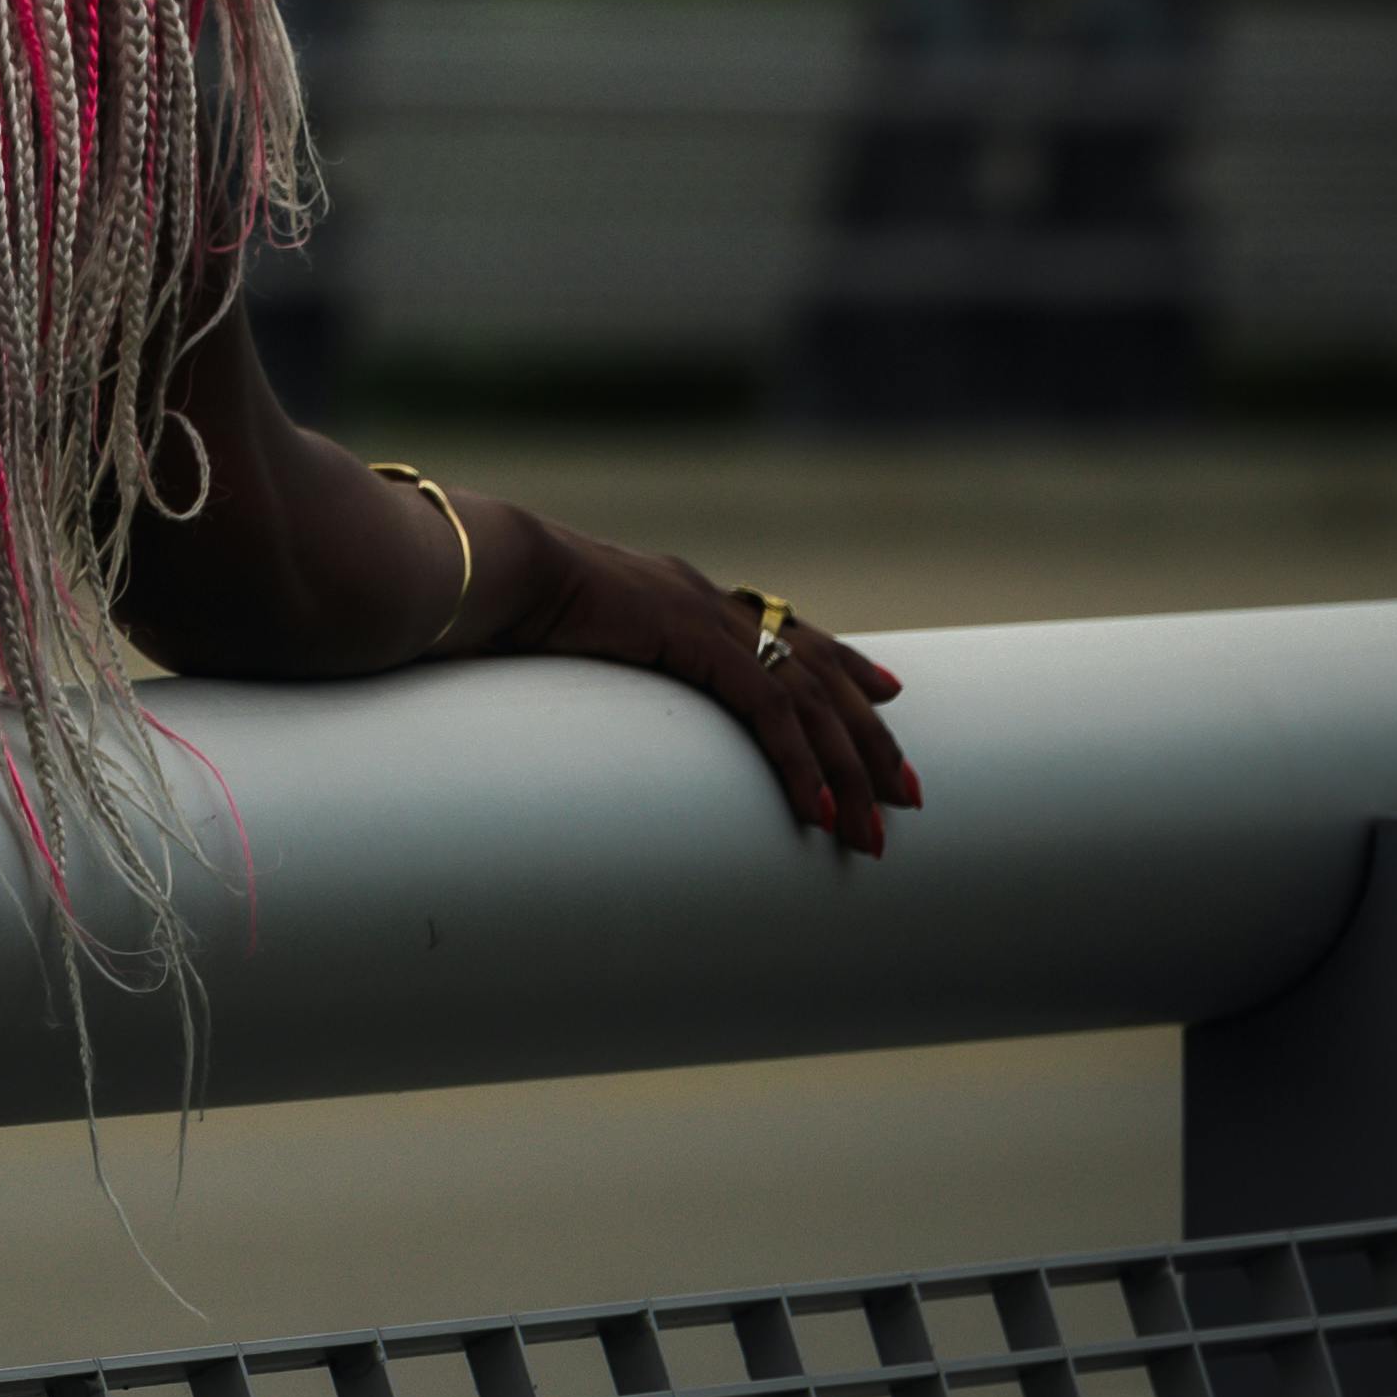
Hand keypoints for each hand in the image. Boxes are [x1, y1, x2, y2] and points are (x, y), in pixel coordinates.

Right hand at [492, 525, 915, 856]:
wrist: (488, 568)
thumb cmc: (504, 604)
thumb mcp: (567, 637)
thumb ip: (591, 657)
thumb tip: (569, 696)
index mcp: (683, 594)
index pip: (784, 627)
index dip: (842, 661)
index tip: (888, 690)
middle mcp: (708, 600)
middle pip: (816, 671)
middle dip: (867, 735)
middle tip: (908, 791)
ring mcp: (707, 616)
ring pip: (808, 699)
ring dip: (847, 769)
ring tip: (874, 829)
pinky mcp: (696, 642)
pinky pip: (768, 711)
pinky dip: (800, 763)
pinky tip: (821, 808)